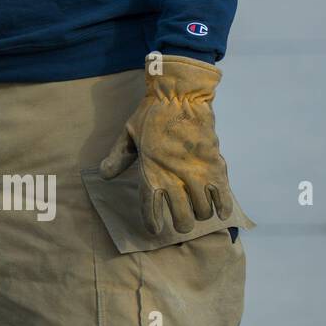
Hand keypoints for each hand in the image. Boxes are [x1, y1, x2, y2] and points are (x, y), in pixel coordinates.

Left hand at [99, 55, 233, 234]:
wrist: (179, 96)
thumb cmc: (150, 115)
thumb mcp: (127, 135)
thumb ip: (118, 158)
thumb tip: (104, 176)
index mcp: (150, 171)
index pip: (150, 207)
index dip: (152, 222)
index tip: (154, 230)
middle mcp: (173, 177)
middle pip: (182, 217)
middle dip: (181, 223)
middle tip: (181, 222)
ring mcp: (196, 172)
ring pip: (203, 210)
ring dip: (200, 214)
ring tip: (198, 211)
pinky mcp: (214, 165)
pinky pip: (222, 194)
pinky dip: (222, 206)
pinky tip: (220, 212)